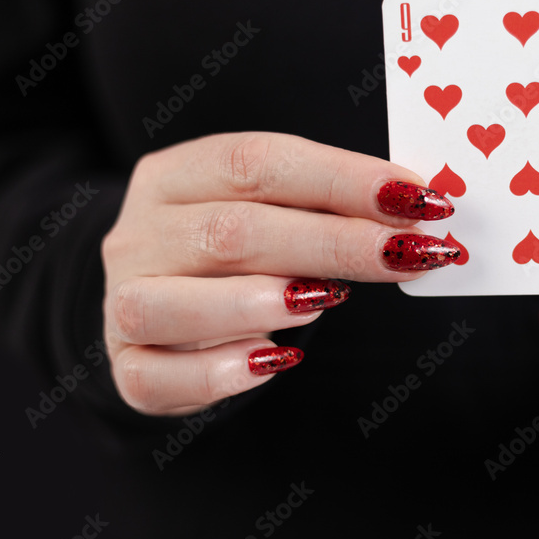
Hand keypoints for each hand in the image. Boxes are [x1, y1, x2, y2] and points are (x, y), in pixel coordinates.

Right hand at [101, 131, 458, 415]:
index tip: (414, 198)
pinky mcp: (128, 365)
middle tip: (403, 254)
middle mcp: (140, 233)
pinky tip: (273, 362)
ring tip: (326, 300)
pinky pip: (157, 376)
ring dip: (258, 301)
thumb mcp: (269, 212)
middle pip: (232, 230)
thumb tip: (415, 216)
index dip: (340, 178)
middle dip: (331, 242)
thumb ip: (326, 209)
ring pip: (172, 302)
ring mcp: (122, 301)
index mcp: (176, 175)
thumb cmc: (232, 254)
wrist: (157, 307)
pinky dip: (217, 373)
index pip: (257, 162)